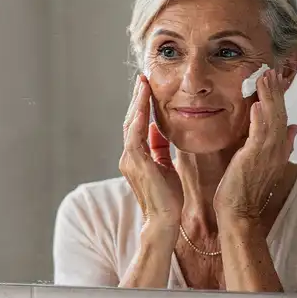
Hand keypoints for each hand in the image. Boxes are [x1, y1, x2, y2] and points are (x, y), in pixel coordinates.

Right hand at [119, 75, 182, 230]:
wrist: (164, 219)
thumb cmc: (167, 197)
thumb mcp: (165, 166)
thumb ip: (159, 148)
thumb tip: (159, 129)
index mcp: (136, 157)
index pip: (137, 125)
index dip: (141, 106)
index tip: (146, 88)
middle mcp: (129, 156)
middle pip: (131, 120)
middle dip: (137, 98)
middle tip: (142, 78)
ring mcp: (130, 159)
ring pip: (131, 124)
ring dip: (137, 103)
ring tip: (143, 84)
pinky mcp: (136, 163)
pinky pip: (135, 134)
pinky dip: (139, 118)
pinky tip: (145, 104)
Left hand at [215, 68, 296, 222]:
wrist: (240, 211)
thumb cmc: (246, 190)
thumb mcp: (264, 163)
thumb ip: (280, 144)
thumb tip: (295, 128)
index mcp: (279, 149)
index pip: (282, 118)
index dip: (279, 98)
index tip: (276, 80)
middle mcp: (277, 149)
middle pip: (279, 114)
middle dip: (276, 92)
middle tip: (271, 71)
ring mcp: (267, 154)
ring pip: (272, 120)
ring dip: (269, 98)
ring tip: (265, 78)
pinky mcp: (254, 158)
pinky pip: (259, 134)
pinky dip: (259, 118)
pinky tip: (257, 104)